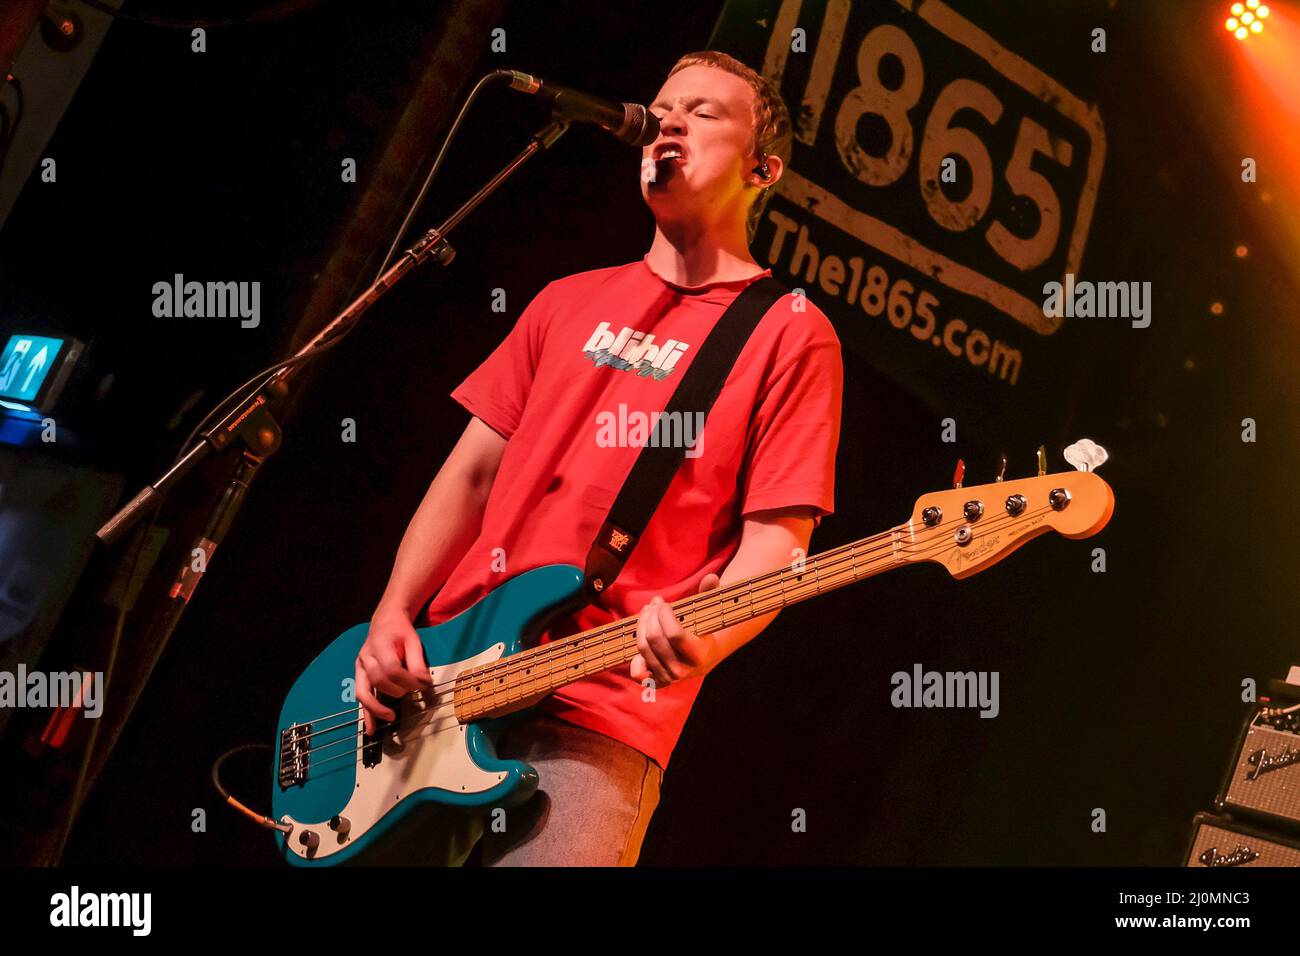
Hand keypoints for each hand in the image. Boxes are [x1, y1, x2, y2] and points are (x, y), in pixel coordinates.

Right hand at [356, 608, 432, 735]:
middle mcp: (366, 657)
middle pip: (378, 680)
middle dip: (397, 690)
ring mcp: (360, 667)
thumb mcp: (413, 641)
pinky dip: (366, 713)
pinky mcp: (359, 676)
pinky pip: (360, 696)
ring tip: (390, 718)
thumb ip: (417, 662)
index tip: (422, 685)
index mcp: (379, 645)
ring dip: (376, 707)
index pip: (391, 668)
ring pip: (363, 691)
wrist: (385, 621)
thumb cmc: (400, 631)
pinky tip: (370, 728)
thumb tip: (424, 683)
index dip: (407, 680)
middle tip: (412, 692)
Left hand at [630, 573, 721, 686]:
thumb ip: (710, 594)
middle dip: (651, 615)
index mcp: (698, 655)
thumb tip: (711, 577)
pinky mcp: (656, 682)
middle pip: (654, 637)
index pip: (674, 634)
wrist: (704, 659)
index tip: (664, 603)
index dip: (664, 614)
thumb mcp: (709, 612)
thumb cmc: (704, 630)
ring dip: (641, 624)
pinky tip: (643, 640)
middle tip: (654, 603)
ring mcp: (667, 678)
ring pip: (643, 647)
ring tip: (647, 612)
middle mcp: (682, 670)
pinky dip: (636, 658)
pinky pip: (637, 672)